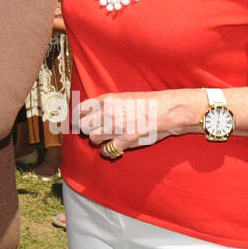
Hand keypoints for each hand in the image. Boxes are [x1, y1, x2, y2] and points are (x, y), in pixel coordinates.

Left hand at [82, 89, 199, 155]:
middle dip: (88, 130)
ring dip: (98, 141)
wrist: (167, 110)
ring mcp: (116, 127)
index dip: (80, 118)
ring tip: (106, 140)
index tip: (83, 121)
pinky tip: (113, 148)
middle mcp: (108, 112)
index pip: (80, 109)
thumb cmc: (147, 103)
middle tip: (96, 132)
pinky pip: (106, 150)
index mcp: (107, 99)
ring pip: (93, 138)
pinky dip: (107, 151)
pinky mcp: (126, 140)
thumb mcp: (123, 97)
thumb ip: (106, 104)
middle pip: (83, 126)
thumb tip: (91, 112)